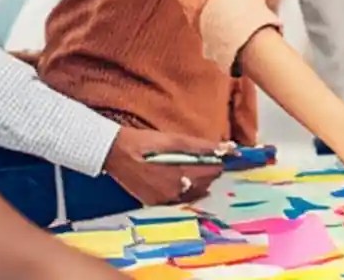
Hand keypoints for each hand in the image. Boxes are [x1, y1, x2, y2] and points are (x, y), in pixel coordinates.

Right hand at [102, 126, 222, 205]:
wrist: (115, 153)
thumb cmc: (146, 142)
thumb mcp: (175, 139)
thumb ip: (203, 146)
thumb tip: (228, 148)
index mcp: (182, 174)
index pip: (213, 173)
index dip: (217, 163)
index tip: (216, 156)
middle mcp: (175, 192)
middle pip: (204, 185)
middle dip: (207, 173)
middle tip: (201, 161)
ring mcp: (164, 200)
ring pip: (192, 195)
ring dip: (196, 183)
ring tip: (189, 170)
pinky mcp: (154, 203)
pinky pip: (177, 200)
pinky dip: (182, 191)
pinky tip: (177, 180)